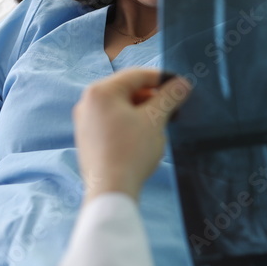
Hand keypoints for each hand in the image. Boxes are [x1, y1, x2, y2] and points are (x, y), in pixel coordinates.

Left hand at [73, 68, 191, 202]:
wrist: (111, 190)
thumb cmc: (132, 150)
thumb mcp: (155, 119)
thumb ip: (169, 97)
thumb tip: (182, 83)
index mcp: (101, 91)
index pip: (137, 75)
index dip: (162, 79)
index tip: (181, 86)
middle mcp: (87, 102)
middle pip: (127, 90)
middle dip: (152, 96)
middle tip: (173, 107)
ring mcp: (84, 122)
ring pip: (119, 107)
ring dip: (142, 110)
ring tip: (161, 122)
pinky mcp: (87, 139)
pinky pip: (111, 121)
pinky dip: (129, 122)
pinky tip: (144, 135)